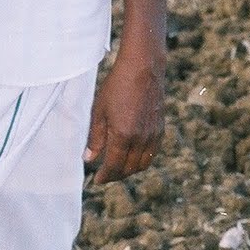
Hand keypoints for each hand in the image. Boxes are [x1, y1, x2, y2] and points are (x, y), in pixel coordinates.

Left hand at [84, 52, 164, 184]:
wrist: (143, 69)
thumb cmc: (117, 86)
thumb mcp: (99, 111)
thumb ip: (95, 138)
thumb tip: (89, 159)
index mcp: (123, 135)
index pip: (114, 166)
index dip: (105, 176)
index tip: (97, 180)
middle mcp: (141, 139)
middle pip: (129, 169)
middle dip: (116, 175)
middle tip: (105, 175)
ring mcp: (153, 134)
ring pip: (143, 163)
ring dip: (130, 170)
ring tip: (118, 167)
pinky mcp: (161, 128)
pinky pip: (152, 153)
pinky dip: (142, 159)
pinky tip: (132, 155)